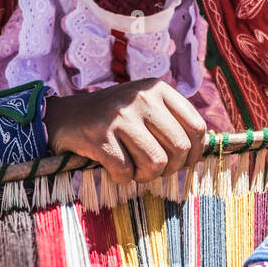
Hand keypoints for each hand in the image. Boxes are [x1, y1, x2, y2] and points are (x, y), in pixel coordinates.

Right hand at [44, 79, 205, 184]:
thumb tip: (201, 152)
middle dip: (169, 169)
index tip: (182, 162)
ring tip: (132, 168)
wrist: (66, 118)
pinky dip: (121, 178)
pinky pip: (126, 171)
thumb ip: (172, 124)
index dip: (194, 153)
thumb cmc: (114, 121)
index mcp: (157, 89)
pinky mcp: (100, 135)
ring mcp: (120, 116)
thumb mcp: (145, 109)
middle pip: (178, 149)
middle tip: (152, 169)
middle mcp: (141, 98)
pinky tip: (112, 167)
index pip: (196, 127)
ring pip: (156, 163)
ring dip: (144, 176)